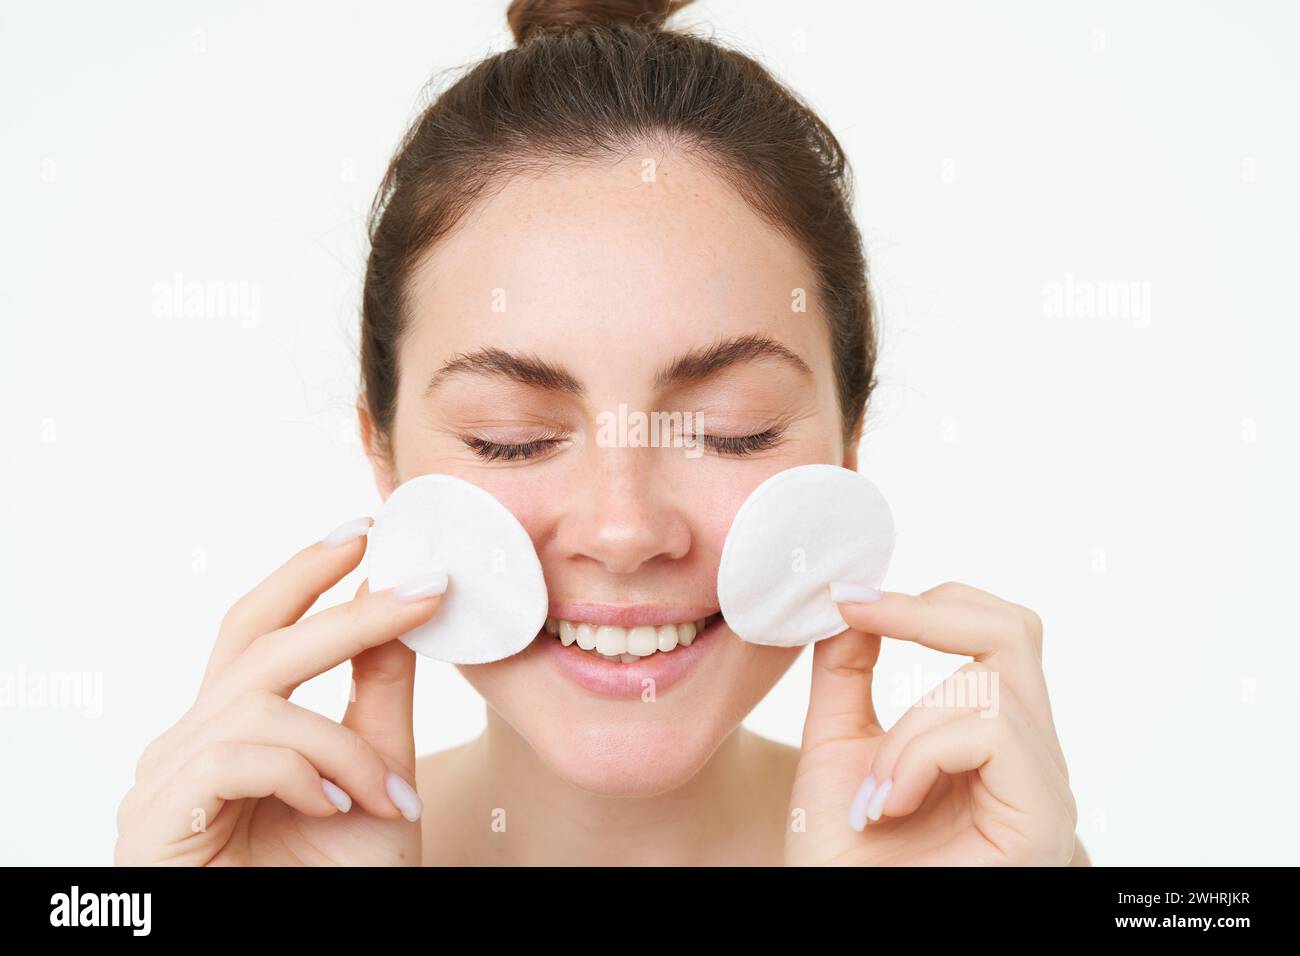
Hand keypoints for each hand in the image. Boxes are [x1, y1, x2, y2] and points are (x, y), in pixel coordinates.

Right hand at [114, 519, 445, 865]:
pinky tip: (336, 807)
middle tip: (418, 585)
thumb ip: (378, 698)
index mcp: (234, 726)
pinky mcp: (159, 815)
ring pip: (261, 702)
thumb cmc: (332, 886)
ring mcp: (167, 777)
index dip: (305, 576)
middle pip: (256, 641)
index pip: (260, 628)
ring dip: (342, 744)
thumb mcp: (375, 777)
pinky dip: (303, 772)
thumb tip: (403, 611)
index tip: (366, 535)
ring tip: (387, 794)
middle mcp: (190, 741)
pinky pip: (239, 755)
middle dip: (340, 606)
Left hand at [785, 582, 1079, 865]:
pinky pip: (992, 729)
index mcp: (991, 734)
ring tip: (873, 791)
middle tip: (860, 614)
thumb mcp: (836, 742)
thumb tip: (856, 599)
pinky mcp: (1044, 817)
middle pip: (1014, 630)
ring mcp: (1045, 787)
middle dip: (929, 611)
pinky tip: (889, 803)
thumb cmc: (844, 853)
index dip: (924, 600)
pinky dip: (921, 753)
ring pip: (990, 683)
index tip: (847, 595)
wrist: (840, 915)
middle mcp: (1030, 755)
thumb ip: (849, 670)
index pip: (992, 629)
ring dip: (906, 727)